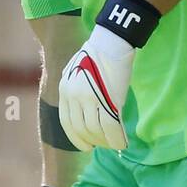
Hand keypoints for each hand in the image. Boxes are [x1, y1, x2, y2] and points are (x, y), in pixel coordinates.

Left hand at [58, 25, 134, 150]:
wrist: (112, 41)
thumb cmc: (98, 54)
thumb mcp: (77, 71)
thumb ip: (75, 91)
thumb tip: (83, 111)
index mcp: (64, 90)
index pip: (67, 123)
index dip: (77, 138)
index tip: (87, 145)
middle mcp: (74, 96)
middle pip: (82, 129)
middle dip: (93, 141)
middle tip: (103, 145)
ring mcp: (91, 98)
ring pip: (96, 130)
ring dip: (106, 141)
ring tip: (114, 143)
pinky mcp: (109, 99)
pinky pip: (111, 127)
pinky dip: (116, 139)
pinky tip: (122, 143)